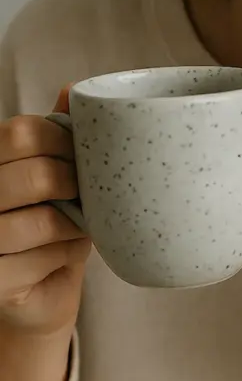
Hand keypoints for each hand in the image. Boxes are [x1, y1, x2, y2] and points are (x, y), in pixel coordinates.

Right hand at [0, 88, 89, 336]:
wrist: (36, 293)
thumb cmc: (46, 221)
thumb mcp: (52, 171)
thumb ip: (56, 132)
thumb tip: (71, 88)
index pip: (22, 133)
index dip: (62, 140)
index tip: (80, 153)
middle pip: (34, 175)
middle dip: (72, 184)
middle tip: (82, 193)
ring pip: (41, 221)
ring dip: (73, 225)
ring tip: (76, 225)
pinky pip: (40, 260)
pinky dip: (64, 255)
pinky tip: (61, 254)